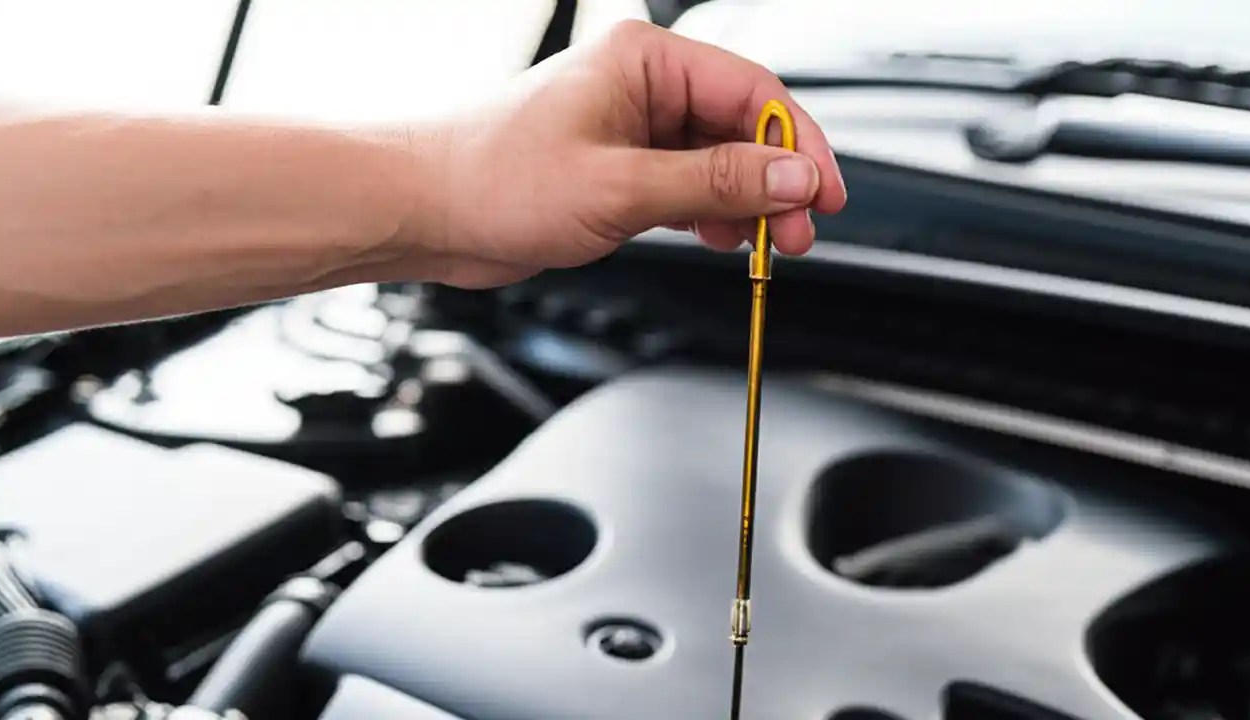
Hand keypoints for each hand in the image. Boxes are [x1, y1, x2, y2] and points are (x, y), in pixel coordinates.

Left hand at [408, 20, 847, 287]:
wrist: (425, 210)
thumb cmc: (494, 178)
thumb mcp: (622, 187)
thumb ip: (715, 182)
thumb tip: (791, 178)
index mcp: (644, 60)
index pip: (752, 93)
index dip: (798, 147)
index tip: (823, 194)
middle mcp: (641, 85)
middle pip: (740, 128)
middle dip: (774, 183)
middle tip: (795, 234)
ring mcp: (630, 127)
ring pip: (716, 160)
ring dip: (744, 203)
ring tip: (762, 246)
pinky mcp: (618, 166)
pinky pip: (686, 183)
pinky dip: (708, 212)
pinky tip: (719, 238)